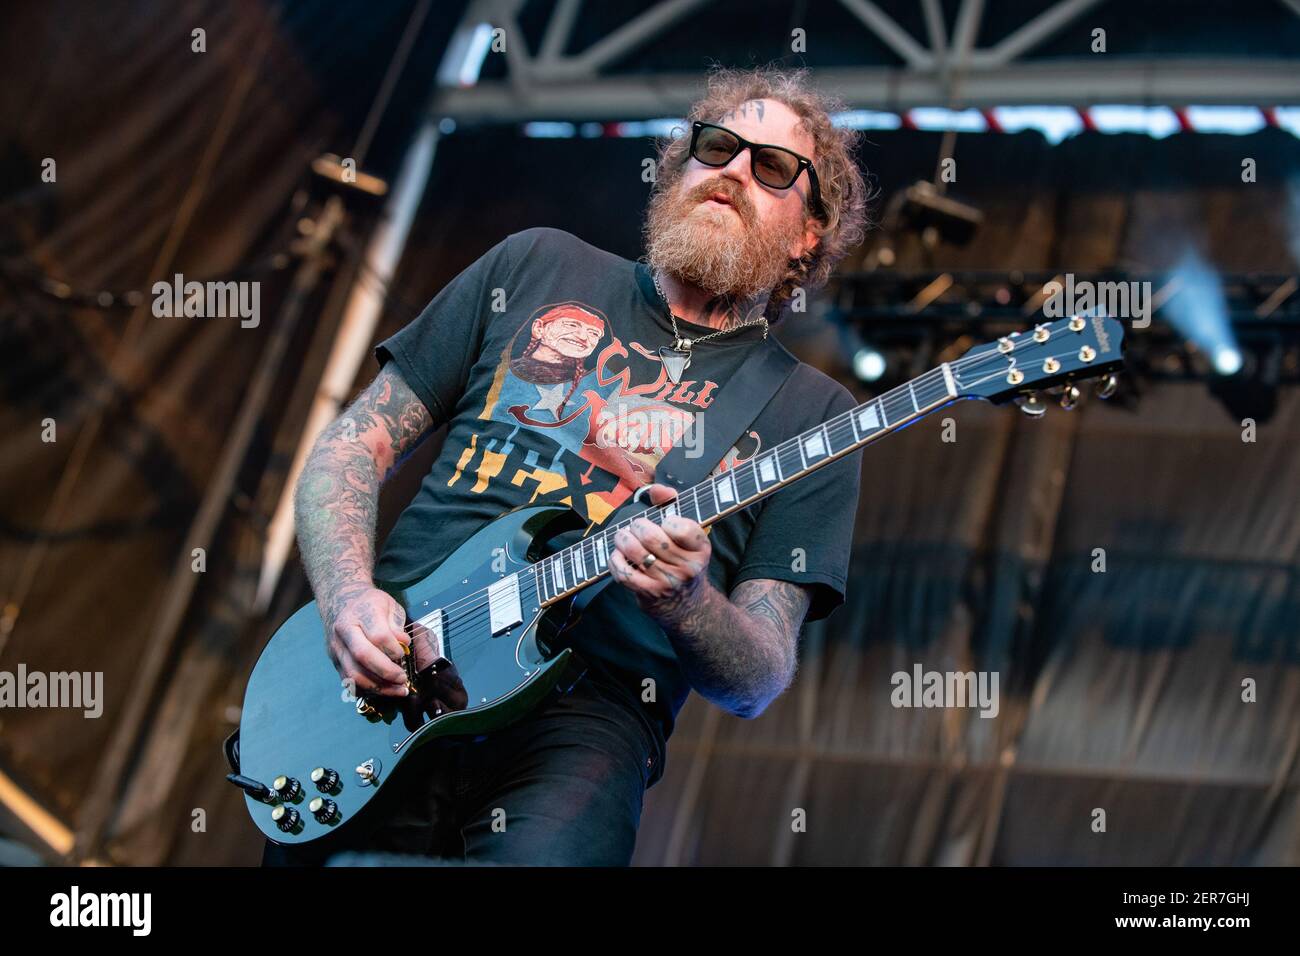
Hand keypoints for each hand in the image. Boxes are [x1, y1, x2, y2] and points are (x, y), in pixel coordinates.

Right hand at [323, 586, 410, 697]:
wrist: (341, 602)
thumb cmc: (370, 605)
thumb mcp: (388, 605)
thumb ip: (396, 624)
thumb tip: (403, 643)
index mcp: (361, 613)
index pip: (378, 635)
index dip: (394, 649)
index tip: (404, 653)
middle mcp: (344, 631)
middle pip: (363, 656)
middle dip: (386, 672)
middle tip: (403, 678)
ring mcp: (337, 649)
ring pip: (354, 674)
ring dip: (379, 687)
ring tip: (398, 689)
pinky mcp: (335, 662)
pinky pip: (349, 682)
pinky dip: (367, 691)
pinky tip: (383, 690)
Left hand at [609, 484, 711, 613]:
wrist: (688, 606)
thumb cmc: (682, 561)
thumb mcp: (688, 536)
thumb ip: (673, 505)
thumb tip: (657, 489)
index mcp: (701, 549)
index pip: (681, 527)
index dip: (667, 521)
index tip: (665, 523)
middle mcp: (687, 567)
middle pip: (651, 537)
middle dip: (637, 526)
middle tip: (636, 528)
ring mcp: (667, 582)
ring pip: (635, 552)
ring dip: (622, 539)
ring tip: (622, 537)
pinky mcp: (648, 593)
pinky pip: (623, 572)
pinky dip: (615, 560)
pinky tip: (618, 555)